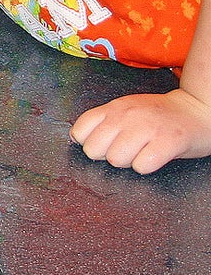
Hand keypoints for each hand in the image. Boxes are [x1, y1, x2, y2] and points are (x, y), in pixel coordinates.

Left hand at [69, 88, 210, 173]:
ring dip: (129, 162)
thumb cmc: (159, 115)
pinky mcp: (168, 142)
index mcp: (114, 108)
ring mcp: (148, 128)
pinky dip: (147, 166)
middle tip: (127, 149)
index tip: (104, 144)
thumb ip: (103, 121)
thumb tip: (76, 139)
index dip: (89, 143)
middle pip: (94, 150)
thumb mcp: (126, 109)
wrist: (198, 110)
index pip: (80, 131)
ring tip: (143, 151)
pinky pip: (142, 166)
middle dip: (107, 156)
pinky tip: (155, 156)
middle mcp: (127, 115)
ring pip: (116, 160)